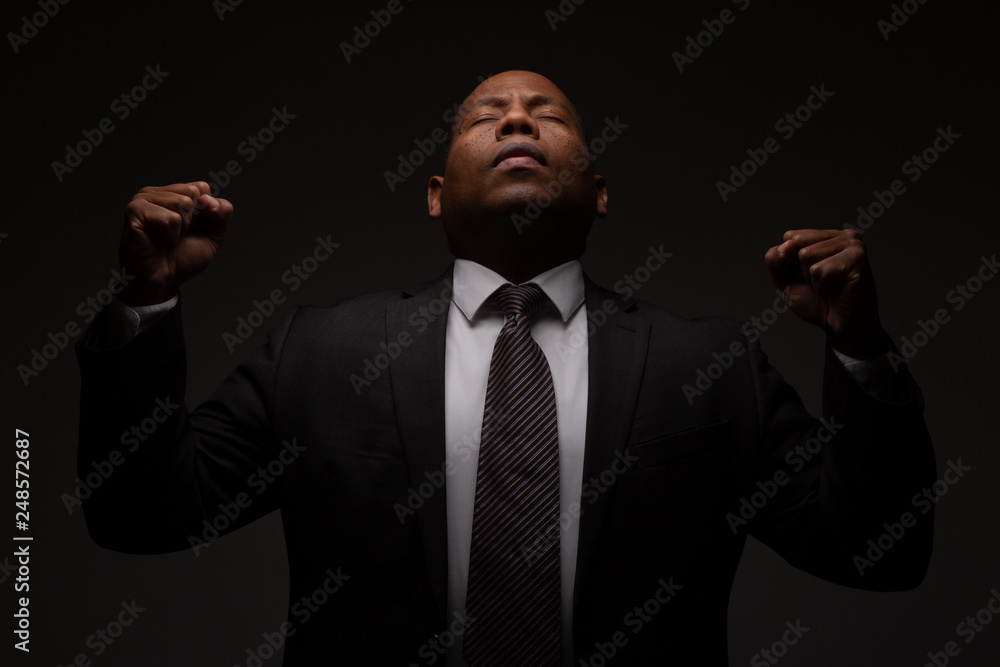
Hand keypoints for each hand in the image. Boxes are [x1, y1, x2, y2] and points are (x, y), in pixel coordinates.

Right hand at [118, 181, 232, 305]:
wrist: (162, 280)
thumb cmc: (182, 259)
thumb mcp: (214, 236)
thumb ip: (222, 213)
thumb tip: (209, 199)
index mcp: (175, 194)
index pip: (202, 187)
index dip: (205, 212)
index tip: (191, 229)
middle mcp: (158, 193)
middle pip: (193, 192)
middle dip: (192, 221)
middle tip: (176, 235)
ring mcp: (143, 199)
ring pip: (181, 203)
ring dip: (180, 229)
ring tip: (165, 238)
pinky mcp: (135, 210)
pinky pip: (169, 219)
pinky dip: (169, 236)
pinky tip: (156, 241)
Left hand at [764, 229, 888, 358]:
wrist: (840, 327)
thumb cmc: (817, 302)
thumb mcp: (784, 279)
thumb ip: (775, 259)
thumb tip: (787, 245)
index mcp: (827, 236)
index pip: (790, 237)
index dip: (791, 262)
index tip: (809, 276)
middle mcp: (842, 236)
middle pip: (798, 243)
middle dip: (802, 270)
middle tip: (822, 282)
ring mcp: (852, 245)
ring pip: (807, 255)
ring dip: (813, 280)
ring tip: (830, 286)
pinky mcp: (857, 258)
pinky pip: (819, 270)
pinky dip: (822, 286)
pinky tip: (837, 289)